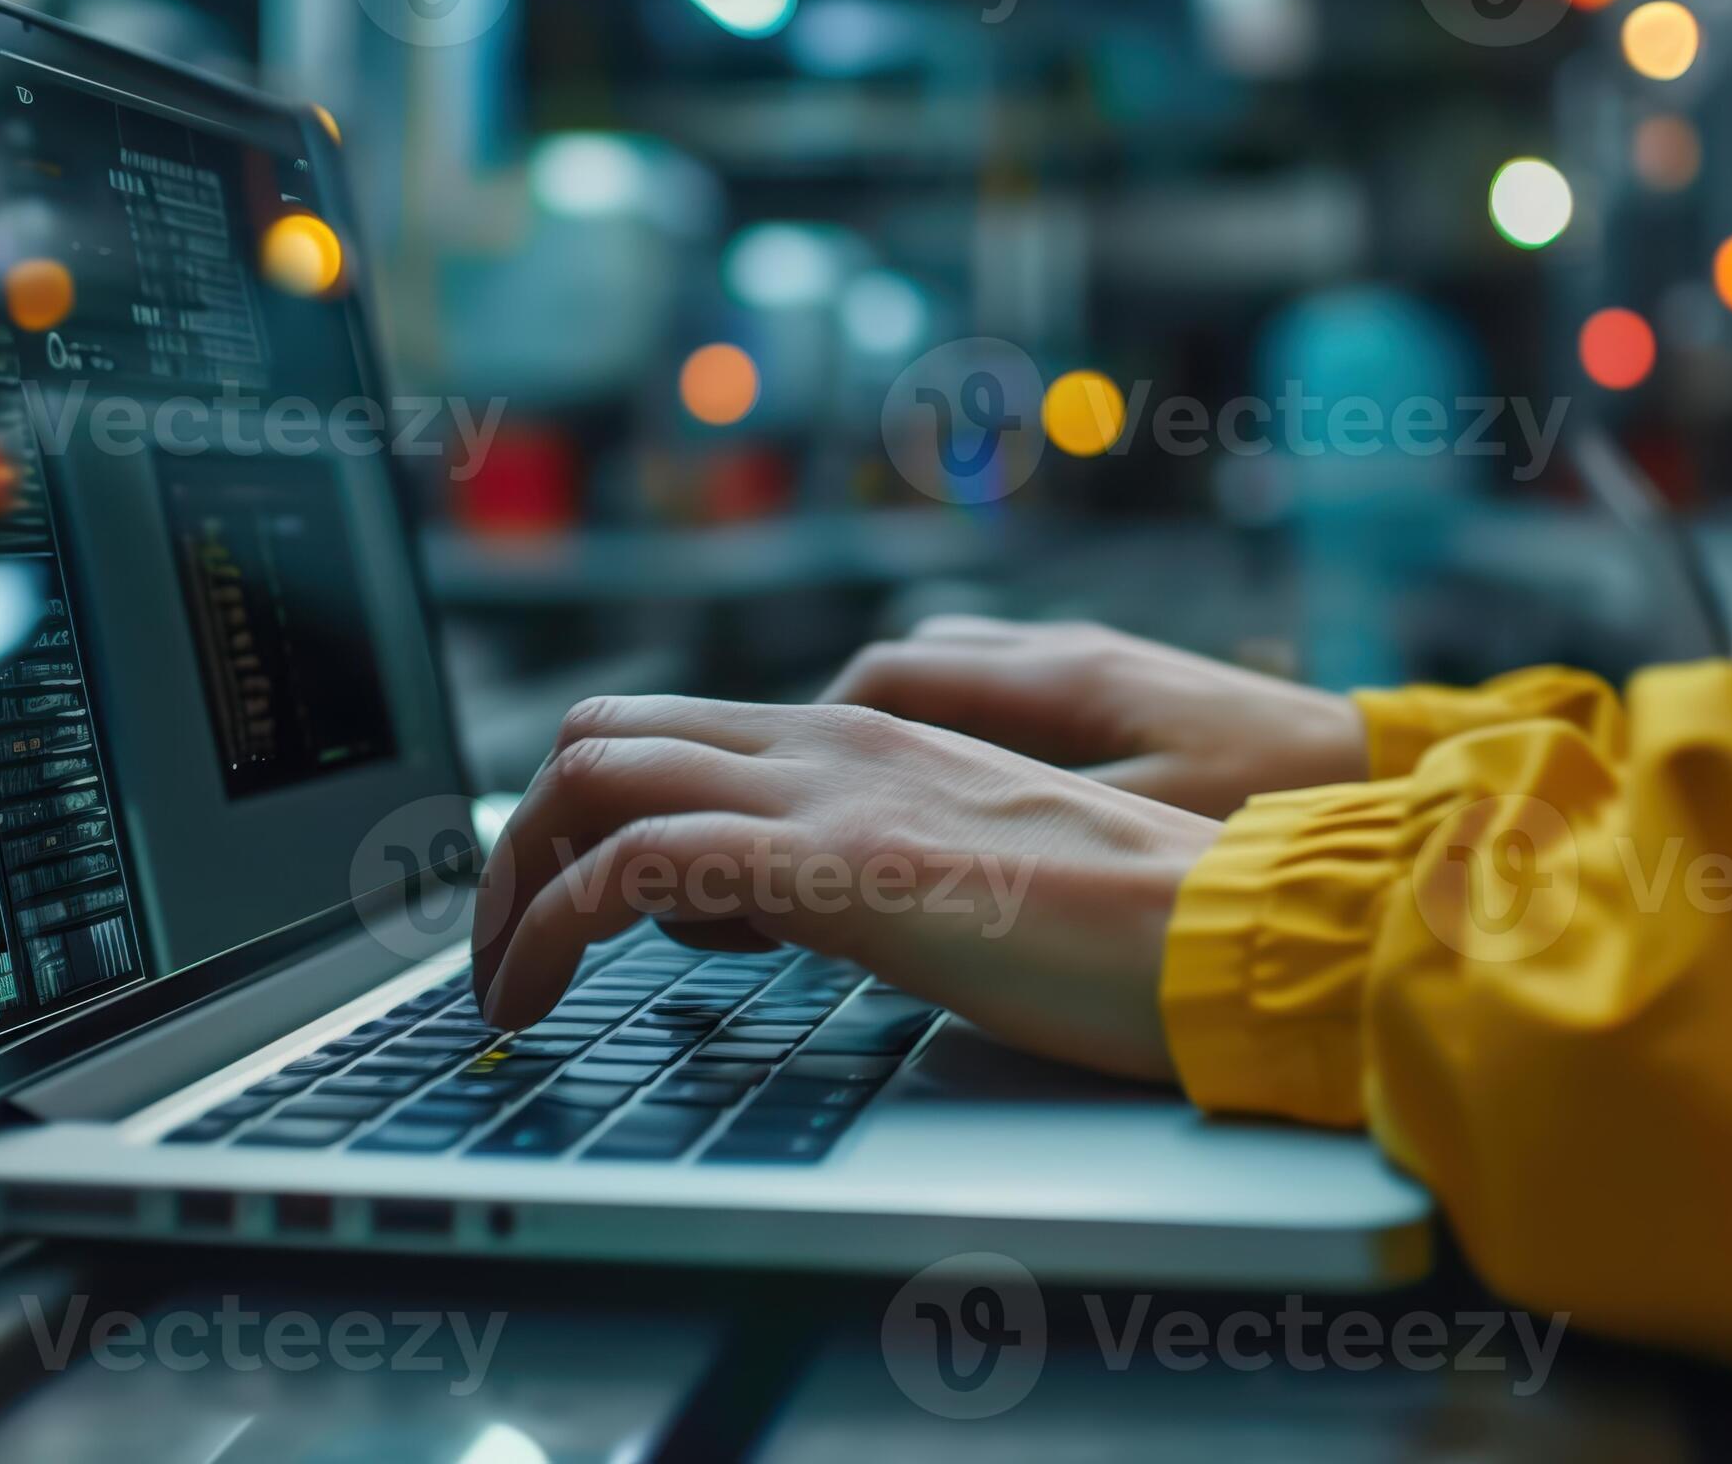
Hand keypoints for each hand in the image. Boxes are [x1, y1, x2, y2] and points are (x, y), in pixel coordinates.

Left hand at [470, 696, 1216, 1079]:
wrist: (1230, 929)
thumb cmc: (1139, 930)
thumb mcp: (974, 884)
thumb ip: (872, 872)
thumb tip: (780, 911)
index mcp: (875, 740)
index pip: (674, 728)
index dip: (586, 810)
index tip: (561, 910)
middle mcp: (835, 740)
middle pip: (601, 732)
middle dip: (519, 840)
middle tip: (504, 951)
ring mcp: (828, 792)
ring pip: (588, 775)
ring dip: (509, 886)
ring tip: (500, 991)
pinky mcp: (829, 864)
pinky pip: (625, 866)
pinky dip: (546, 930)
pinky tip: (535, 1002)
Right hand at [818, 616, 1367, 817]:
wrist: (1377, 783)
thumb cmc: (1274, 808)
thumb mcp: (1146, 829)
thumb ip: (1037, 827)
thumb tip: (925, 843)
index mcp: (1058, 678)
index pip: (894, 676)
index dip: (822, 728)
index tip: (786, 785)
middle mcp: (1068, 656)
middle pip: (916, 667)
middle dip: (851, 728)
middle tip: (815, 801)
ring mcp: (1100, 670)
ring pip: (966, 680)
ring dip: (913, 733)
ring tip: (882, 811)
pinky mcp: (1132, 698)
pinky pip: (1017, 702)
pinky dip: (972, 743)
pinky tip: (976, 808)